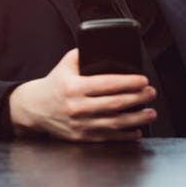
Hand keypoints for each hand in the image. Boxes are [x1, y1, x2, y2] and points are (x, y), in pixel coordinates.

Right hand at [8, 48, 156, 141]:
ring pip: (114, 123)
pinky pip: (107, 138)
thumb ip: (85, 54)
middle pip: (115, 103)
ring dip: (137, 118)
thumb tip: (108, 48)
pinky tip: (137, 130)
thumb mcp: (66, 64)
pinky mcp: (81, 137)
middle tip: (151, 93)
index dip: (129, 82)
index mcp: (74, 87)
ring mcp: (79, 125)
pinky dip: (125, 136)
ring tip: (151, 112)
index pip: (108, 84)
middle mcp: (77, 107)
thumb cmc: (54, 84)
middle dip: (138, 98)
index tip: (143, 80)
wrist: (34, 108)